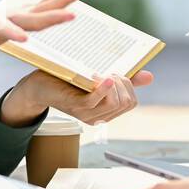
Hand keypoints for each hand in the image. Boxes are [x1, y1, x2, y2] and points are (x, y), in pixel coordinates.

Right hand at [0, 0, 85, 69]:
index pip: (1, 29)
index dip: (11, 33)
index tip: (24, 39)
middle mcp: (12, 25)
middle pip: (34, 23)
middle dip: (52, 18)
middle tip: (72, 13)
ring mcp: (22, 20)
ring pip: (45, 12)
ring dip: (64, 2)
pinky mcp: (27, 13)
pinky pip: (46, 3)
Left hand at [1, 68, 152, 126]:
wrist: (39, 85)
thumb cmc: (67, 80)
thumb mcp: (99, 78)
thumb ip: (122, 79)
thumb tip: (150, 77)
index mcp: (105, 111)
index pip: (131, 102)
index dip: (130, 85)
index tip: (119, 73)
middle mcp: (98, 116)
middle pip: (126, 102)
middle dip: (124, 83)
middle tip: (109, 72)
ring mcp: (87, 114)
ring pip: (115, 103)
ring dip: (114, 84)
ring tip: (102, 73)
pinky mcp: (76, 107)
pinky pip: (96, 102)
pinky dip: (103, 89)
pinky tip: (104, 77)